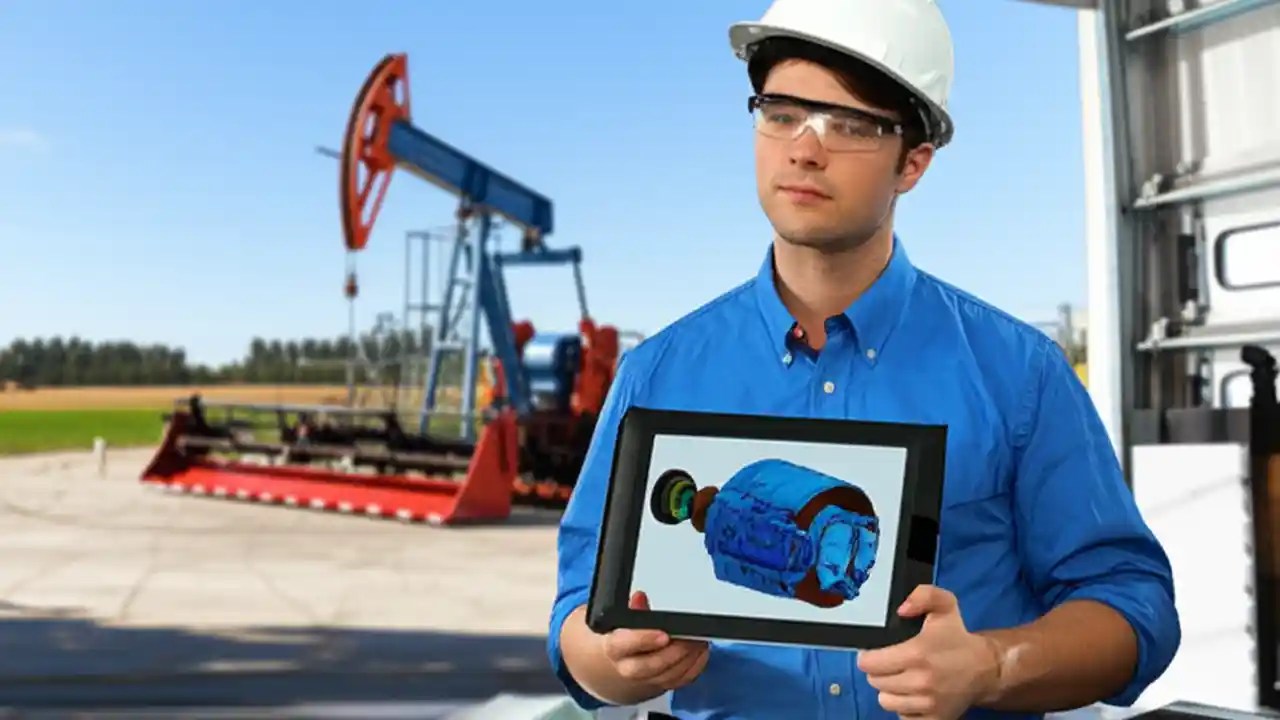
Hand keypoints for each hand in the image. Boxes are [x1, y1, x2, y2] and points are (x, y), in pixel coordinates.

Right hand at [600, 591, 709, 691]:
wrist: (622, 663)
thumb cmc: (624, 638)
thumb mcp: (623, 620)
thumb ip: (635, 610)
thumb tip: (640, 598)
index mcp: (614, 648)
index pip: (623, 645)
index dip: (644, 640)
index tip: (664, 635)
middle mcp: (628, 668)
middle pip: (651, 665)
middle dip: (674, 651)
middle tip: (690, 637)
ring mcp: (646, 680)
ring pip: (669, 675)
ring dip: (688, 658)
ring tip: (699, 641)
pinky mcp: (664, 685)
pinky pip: (682, 680)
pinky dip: (695, 666)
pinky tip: (700, 652)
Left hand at [857, 585, 1001, 719]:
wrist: (986, 668)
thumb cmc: (958, 639)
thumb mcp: (944, 605)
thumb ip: (922, 596)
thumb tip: (902, 609)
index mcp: (917, 654)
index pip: (869, 663)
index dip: (868, 657)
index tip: (873, 654)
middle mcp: (920, 682)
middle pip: (875, 682)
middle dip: (879, 672)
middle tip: (892, 665)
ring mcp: (928, 703)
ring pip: (886, 702)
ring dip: (891, 691)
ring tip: (903, 680)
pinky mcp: (935, 719)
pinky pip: (903, 718)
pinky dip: (905, 709)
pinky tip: (913, 695)